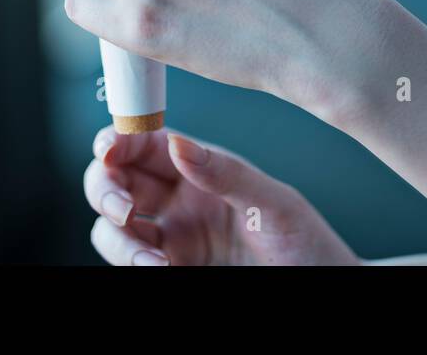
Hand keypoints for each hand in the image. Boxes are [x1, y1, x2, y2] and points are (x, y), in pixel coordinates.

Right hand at [84, 126, 359, 265]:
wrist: (320, 286)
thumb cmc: (308, 243)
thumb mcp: (274, 203)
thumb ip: (227, 173)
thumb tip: (180, 144)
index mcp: (203, 168)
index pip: (148, 143)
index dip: (121, 140)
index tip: (110, 149)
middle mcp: (180, 199)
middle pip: (116, 179)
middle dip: (105, 187)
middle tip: (124, 209)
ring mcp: (172, 236)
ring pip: (113, 225)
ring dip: (118, 237)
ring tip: (154, 259)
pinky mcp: (171, 268)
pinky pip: (128, 261)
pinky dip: (129, 261)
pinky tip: (159, 267)